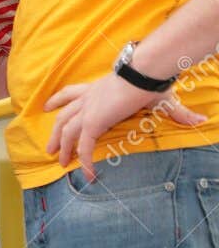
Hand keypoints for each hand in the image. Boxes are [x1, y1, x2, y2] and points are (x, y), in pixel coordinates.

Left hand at [45, 72, 203, 179]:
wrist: (143, 73)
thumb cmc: (151, 80)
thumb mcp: (160, 97)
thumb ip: (176, 112)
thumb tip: (200, 120)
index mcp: (96, 89)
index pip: (72, 94)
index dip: (58, 100)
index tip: (47, 107)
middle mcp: (88, 99)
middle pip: (64, 115)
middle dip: (55, 132)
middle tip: (50, 146)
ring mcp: (88, 110)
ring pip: (67, 131)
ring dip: (62, 147)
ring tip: (58, 161)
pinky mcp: (93, 122)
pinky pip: (84, 146)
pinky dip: (83, 161)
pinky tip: (86, 175)